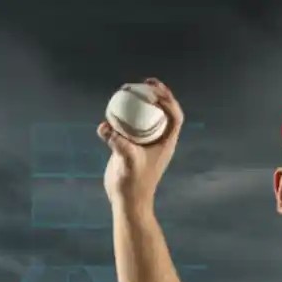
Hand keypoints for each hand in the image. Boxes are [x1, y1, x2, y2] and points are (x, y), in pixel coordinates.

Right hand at [97, 78, 184, 207]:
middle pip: (163, 112)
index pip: (175, 117)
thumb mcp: (127, 162)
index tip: (155, 92)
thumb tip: (105, 128)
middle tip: (146, 82)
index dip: (169, 101)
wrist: (127, 200)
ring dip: (141, 101)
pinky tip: (112, 109)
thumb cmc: (133, 184)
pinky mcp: (131, 146)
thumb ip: (118, 144)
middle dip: (158, 94)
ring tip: (129, 88)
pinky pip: (131, 125)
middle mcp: (158, 141)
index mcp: (166, 143)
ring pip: (147, 116)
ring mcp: (145, 143)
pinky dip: (125, 115)